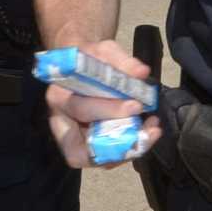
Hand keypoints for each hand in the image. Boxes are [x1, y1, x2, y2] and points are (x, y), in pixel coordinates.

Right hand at [43, 38, 160, 170]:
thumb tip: (141, 72)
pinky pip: (107, 156)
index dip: (107, 111)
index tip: (136, 105)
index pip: (79, 109)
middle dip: (116, 145)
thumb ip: (121, 61)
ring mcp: (74, 138)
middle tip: (147, 130)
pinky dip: (129, 147)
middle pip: (80, 149)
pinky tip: (147, 130)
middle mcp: (61, 123)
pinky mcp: (89, 145)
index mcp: (59, 97)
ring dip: (126, 150)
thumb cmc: (89, 59)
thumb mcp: (103, 51)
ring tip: (152, 131)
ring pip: (96, 158)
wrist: (83, 66)